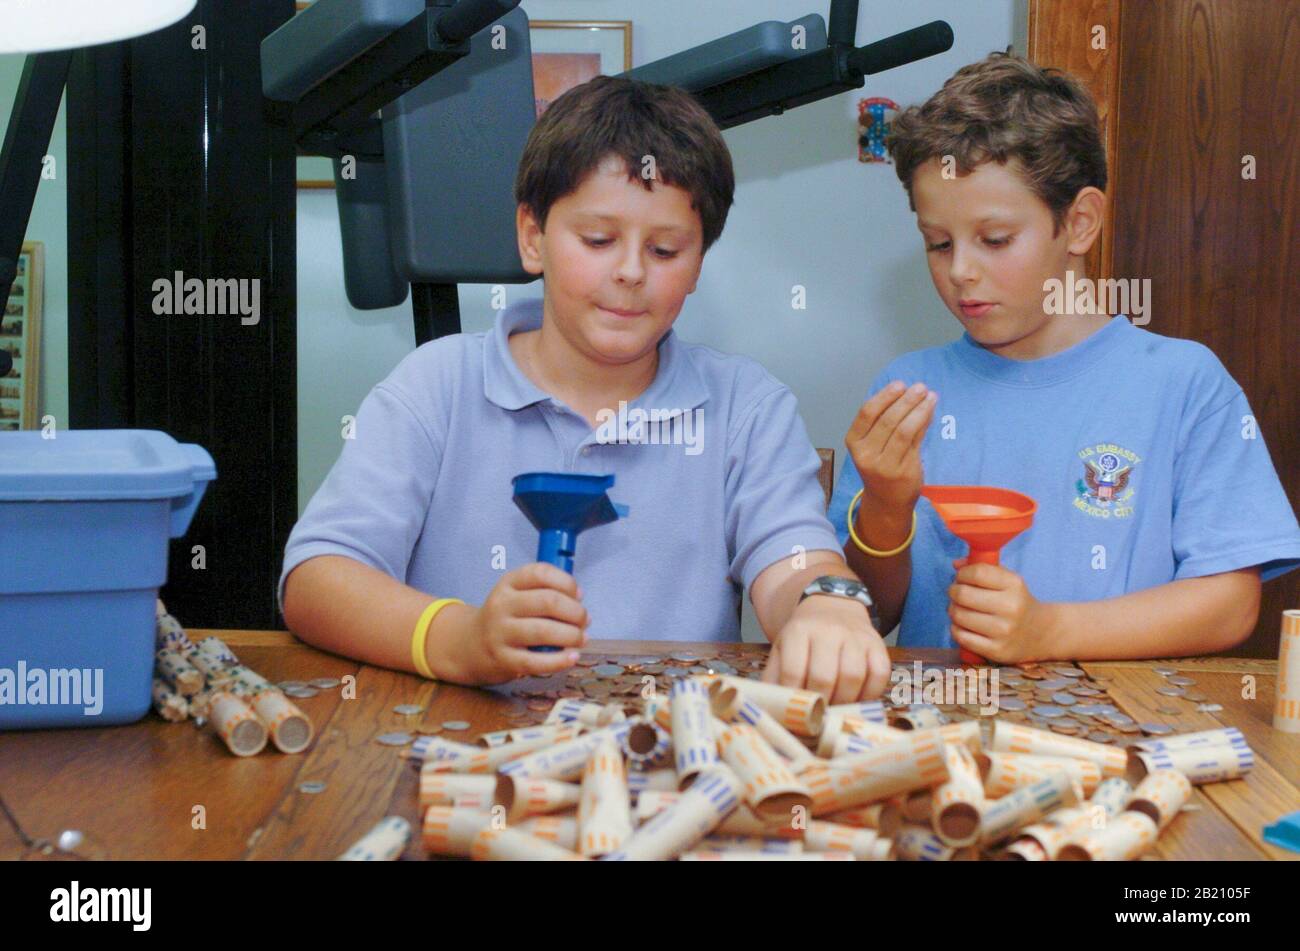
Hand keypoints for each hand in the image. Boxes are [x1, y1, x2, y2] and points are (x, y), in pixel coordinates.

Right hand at [452, 563, 588, 683]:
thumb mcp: (517, 595)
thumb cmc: (507, 618)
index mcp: (508, 583)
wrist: (470, 646)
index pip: (541, 573)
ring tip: (580, 638)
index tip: (578, 595)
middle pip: (548, 601)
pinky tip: (572, 656)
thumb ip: (546, 591)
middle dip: (575, 612)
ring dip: (572, 635)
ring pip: (544, 631)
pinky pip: (536, 661)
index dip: (567, 583)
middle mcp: (502, 605)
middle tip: (584, 620)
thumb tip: (579, 599)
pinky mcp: (503, 659)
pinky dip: (560, 660)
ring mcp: (501, 633)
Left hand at [762, 595, 890, 701]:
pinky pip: (880, 675)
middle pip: (824, 677)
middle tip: (819, 715)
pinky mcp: (878, 644)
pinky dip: (870, 694)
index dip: (795, 698)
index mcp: (799, 631)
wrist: (832, 608)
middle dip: (820, 703)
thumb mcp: (782, 651)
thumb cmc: (804, 639)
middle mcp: (828, 630)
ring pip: (853, 677)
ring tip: (837, 708)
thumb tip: (774, 711)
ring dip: (845, 701)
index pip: (793, 671)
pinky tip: (858, 699)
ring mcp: (856, 636)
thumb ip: (774, 678)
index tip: (797, 713)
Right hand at [845, 380, 936, 513]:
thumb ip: (887, 420)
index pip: (867, 413)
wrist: (886, 501)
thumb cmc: (881, 465)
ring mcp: (884, 465)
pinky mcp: (903, 472)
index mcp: (854, 442)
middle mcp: (865, 455)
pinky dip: (924, 424)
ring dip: (919, 410)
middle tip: (920, 387)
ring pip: (903, 430)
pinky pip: (915, 441)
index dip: (885, 396)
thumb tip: (909, 392)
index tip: (900, 384)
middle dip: (906, 400)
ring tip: (930, 396)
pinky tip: (930, 412)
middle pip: (887, 420)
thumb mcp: (874, 443)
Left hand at [947, 558, 1054, 663]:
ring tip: (960, 609)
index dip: (962, 574)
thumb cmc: (1016, 601)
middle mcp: (1011, 607)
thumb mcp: (1007, 580)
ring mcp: (1004, 631)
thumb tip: (956, 564)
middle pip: (962, 594)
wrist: (1041, 633)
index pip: (977, 573)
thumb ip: (982, 568)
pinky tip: (964, 625)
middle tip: (956, 593)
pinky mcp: (996, 650)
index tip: (961, 577)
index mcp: (1014, 585)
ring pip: (958, 615)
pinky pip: (960, 636)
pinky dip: (956, 629)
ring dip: (953, 610)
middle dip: (953, 591)